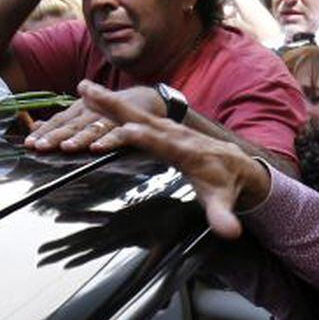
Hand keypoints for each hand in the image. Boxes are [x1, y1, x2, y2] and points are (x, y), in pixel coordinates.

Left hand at [25, 85, 164, 152]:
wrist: (147, 100)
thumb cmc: (112, 111)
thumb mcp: (84, 114)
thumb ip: (62, 122)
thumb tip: (33, 125)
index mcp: (81, 110)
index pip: (59, 122)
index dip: (44, 132)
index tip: (29, 144)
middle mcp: (93, 111)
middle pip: (72, 126)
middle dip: (55, 137)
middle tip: (40, 146)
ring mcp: (111, 117)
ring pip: (93, 129)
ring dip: (79, 138)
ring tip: (66, 147)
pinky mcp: (130, 124)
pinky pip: (118, 134)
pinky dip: (108, 141)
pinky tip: (98, 148)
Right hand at [75, 80, 271, 237]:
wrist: (234, 164)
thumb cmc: (223, 184)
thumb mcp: (222, 202)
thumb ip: (223, 216)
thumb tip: (231, 231)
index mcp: (186, 152)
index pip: (163, 144)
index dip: (146, 138)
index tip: (127, 130)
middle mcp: (174, 134)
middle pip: (143, 119)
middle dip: (118, 107)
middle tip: (92, 94)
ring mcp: (166, 128)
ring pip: (135, 112)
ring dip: (109, 101)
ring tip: (84, 88)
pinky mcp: (160, 127)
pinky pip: (133, 114)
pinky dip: (112, 105)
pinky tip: (92, 96)